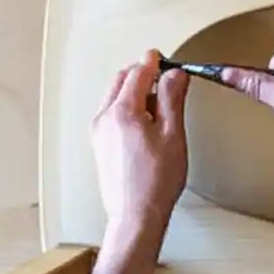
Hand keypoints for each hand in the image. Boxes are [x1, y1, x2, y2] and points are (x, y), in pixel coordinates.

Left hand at [92, 50, 189, 252]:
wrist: (136, 215)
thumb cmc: (156, 180)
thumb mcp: (173, 134)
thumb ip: (172, 99)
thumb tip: (174, 74)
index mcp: (123, 111)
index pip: (138, 73)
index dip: (154, 62)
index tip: (165, 59)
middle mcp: (105, 118)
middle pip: (121, 81)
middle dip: (142, 73)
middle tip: (164, 77)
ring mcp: (99, 132)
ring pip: (114, 96)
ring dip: (134, 90)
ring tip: (158, 103)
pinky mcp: (100, 145)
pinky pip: (111, 113)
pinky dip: (126, 107)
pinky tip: (144, 122)